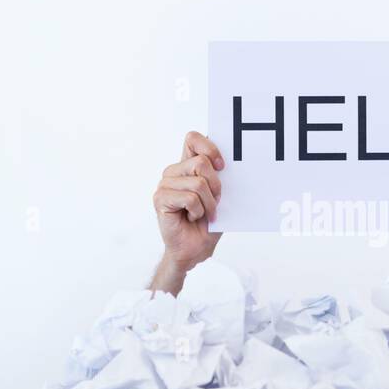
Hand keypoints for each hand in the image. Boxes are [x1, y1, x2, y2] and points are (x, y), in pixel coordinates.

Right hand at [151, 131, 223, 290]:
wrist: (195, 249)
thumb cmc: (207, 223)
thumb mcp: (218, 196)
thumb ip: (219, 176)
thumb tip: (228, 162)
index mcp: (187, 165)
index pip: (193, 138)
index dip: (210, 148)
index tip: (222, 166)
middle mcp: (174, 171)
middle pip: (201, 162)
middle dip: (216, 186)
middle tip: (213, 203)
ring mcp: (165, 184)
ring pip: (198, 183)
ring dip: (208, 203)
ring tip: (202, 213)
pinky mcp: (160, 199)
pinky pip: (190, 198)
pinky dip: (198, 211)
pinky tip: (191, 217)